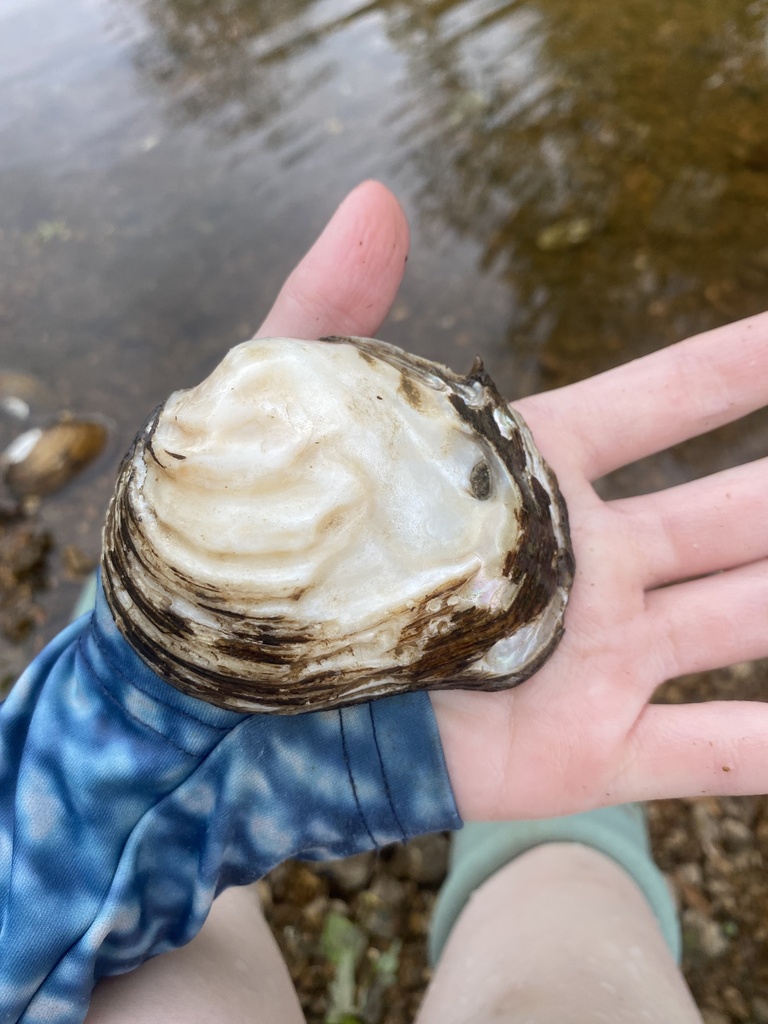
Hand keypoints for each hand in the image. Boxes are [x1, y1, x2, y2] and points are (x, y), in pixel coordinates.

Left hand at [254, 181, 767, 821]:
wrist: (245, 701)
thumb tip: (375, 195)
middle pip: (746, 503)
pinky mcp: (591, 751)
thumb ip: (336, 306)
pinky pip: (720, 751)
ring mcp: (605, 657)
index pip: (676, 398)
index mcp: (539, 472)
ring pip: (756, 614)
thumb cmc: (266, 544)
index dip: (752, 359)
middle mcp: (594, 560)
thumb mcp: (297, 411)